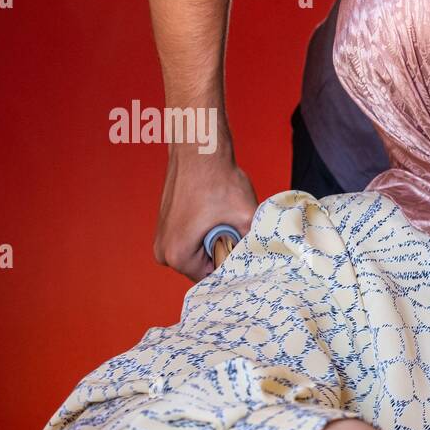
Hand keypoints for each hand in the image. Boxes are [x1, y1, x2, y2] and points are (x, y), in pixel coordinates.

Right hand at [153, 144, 257, 280]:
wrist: (198, 149)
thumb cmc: (218, 179)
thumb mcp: (246, 217)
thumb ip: (255, 246)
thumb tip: (266, 263)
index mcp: (177, 257)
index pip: (214, 280)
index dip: (234, 267)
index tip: (246, 252)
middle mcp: (164, 253)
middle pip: (206, 268)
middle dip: (225, 254)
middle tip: (237, 229)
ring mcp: (163, 240)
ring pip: (202, 254)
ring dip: (218, 243)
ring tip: (226, 220)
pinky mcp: (168, 228)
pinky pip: (194, 241)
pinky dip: (209, 233)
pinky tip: (217, 215)